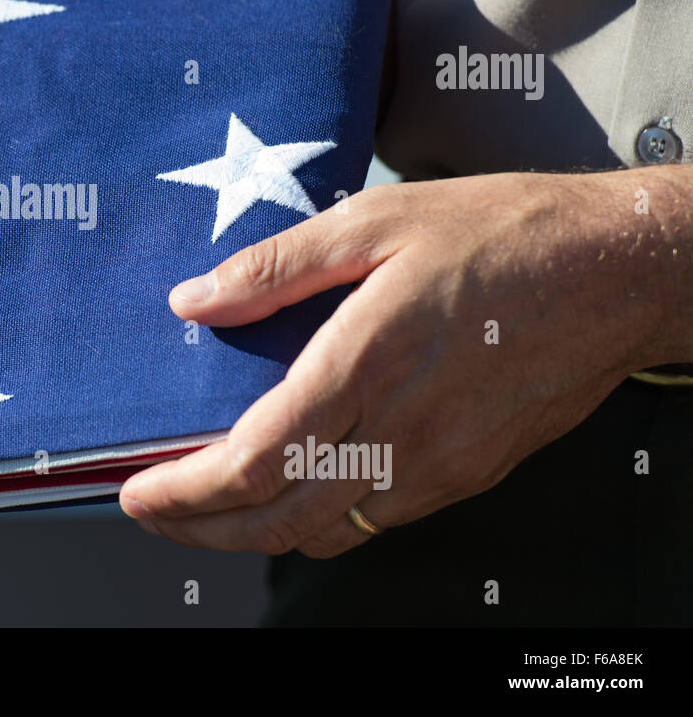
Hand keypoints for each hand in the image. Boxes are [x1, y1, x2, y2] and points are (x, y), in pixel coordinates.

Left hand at [120, 172, 685, 556]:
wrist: (618, 271)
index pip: (255, 462)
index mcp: (368, 360)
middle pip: (278, 520)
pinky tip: (291, 488)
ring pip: (324, 534)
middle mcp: (403, 431)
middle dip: (200, 528)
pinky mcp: (468, 476)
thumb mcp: (374, 220)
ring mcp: (440, 465)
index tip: (136, 490)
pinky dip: (315, 522)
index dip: (185, 491)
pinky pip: (374, 522)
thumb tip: (191, 301)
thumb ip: (273, 268)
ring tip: (207, 504)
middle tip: (152, 510)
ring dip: (252, 532)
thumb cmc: (499, 232)